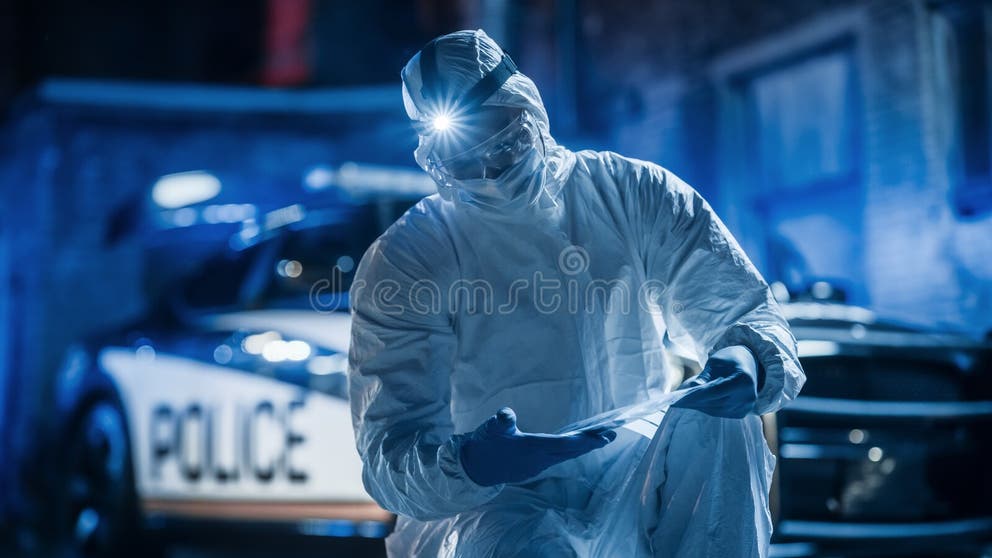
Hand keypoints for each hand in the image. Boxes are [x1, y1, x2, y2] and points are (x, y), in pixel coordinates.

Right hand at [459, 407, 615, 486]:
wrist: (474, 468)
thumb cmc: (484, 444)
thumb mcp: (490, 429)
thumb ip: (500, 421)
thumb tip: (506, 414)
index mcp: (530, 448)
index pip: (562, 445)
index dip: (582, 441)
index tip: (601, 436)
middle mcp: (538, 460)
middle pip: (570, 452)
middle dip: (590, 444)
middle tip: (611, 435)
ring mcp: (537, 466)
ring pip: (565, 456)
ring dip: (583, 448)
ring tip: (600, 439)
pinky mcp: (534, 468)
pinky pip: (559, 459)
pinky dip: (571, 451)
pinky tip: (577, 446)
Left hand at [672, 346, 760, 418]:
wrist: (749, 364)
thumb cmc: (729, 360)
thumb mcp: (715, 362)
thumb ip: (704, 377)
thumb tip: (690, 390)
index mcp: (743, 380)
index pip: (715, 391)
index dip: (695, 395)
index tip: (677, 398)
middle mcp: (748, 396)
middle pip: (714, 403)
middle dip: (693, 401)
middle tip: (673, 400)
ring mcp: (746, 407)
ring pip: (715, 410)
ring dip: (698, 405)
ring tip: (681, 402)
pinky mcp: (741, 413)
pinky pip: (719, 412)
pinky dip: (706, 407)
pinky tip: (694, 403)